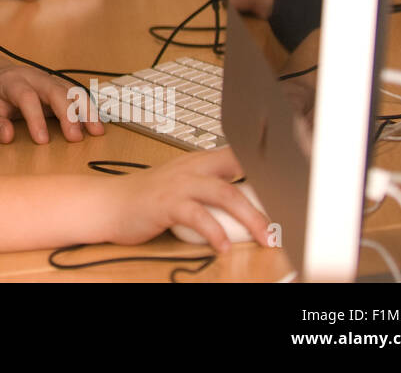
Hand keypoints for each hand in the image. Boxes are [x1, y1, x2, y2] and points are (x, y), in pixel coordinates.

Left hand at [0, 64, 103, 144]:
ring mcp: (47, 80)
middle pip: (56, 90)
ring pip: (71, 90)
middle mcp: (33, 77)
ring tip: (97, 131)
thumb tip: (8, 136)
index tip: (42, 141)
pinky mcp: (56, 88)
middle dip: (68, 113)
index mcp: (10, 82)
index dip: (35, 118)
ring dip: (85, 109)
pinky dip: (88, 108)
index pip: (26, 96)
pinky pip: (76, 94)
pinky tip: (97, 124)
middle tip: (76, 138)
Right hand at [101, 148, 270, 251]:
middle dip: (265, 201)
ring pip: (223, 194)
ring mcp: (178, 184)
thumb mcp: (182, 186)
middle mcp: (191, 168)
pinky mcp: (165, 203)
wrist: (109, 203)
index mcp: (198, 162)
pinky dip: (214, 232)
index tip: (291, 178)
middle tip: (281, 226)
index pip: (238, 154)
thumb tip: (248, 205)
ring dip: (249, 218)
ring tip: (264, 238)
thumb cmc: (148, 198)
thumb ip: (211, 189)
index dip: (266, 162)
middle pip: (238, 174)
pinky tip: (223, 246)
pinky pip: (197, 216)